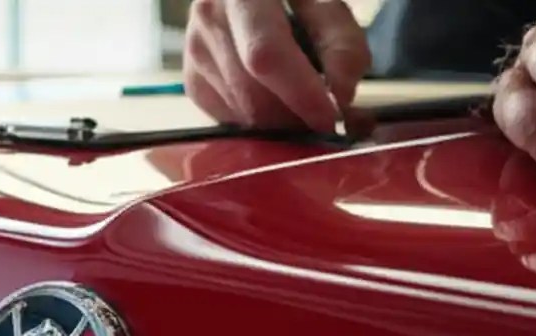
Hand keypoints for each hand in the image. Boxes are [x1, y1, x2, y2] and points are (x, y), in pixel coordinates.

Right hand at [182, 0, 370, 131]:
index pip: (266, 54)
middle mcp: (207, 19)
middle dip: (293, 120)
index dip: (300, 93)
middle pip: (251, 95)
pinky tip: (275, 101)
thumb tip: (340, 98)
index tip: (330, 118)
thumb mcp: (326, 1)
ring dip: (280, 124)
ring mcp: (194, 53)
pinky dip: (260, 122)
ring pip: (242, 114)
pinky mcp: (192, 81)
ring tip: (304, 106)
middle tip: (324, 121)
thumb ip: (342, 43)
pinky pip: (230, 120)